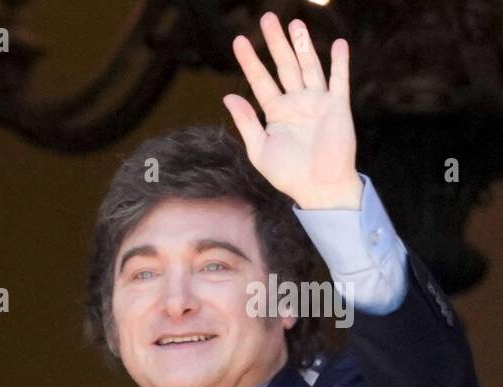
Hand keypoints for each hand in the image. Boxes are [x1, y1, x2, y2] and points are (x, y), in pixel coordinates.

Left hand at [223, 13, 361, 210]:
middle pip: (285, 65)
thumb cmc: (287, 174)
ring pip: (309, 66)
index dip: (250, 61)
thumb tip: (228, 96)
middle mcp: (296, 103)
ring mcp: (318, 102)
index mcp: (276, 113)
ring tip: (295, 23)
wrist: (318, 188)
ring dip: (303, 45)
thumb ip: (246, 122)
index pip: (261, 80)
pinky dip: (339, 62)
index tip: (239, 41)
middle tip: (268, 18)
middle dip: (276, 42)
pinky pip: (339, 80)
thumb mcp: (259, 149)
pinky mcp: (338, 107)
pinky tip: (338, 44)